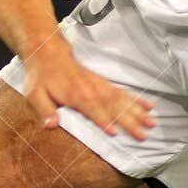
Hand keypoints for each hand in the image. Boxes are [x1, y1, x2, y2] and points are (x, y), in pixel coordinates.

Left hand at [23, 36, 155, 142]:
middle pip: (114, 107)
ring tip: (153, 122)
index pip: (93, 110)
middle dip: (130, 121)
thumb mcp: (34, 94)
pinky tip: (149, 105)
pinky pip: (123, 92)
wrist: (48, 52)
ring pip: (123, 99)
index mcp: (76, 94)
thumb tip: (51, 125)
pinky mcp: (103, 83)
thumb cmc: (41, 77)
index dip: (103, 121)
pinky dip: (137, 99)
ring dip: (139, 111)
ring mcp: (100, 85)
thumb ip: (44, 110)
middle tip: (144, 134)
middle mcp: (92, 89)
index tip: (115, 133)